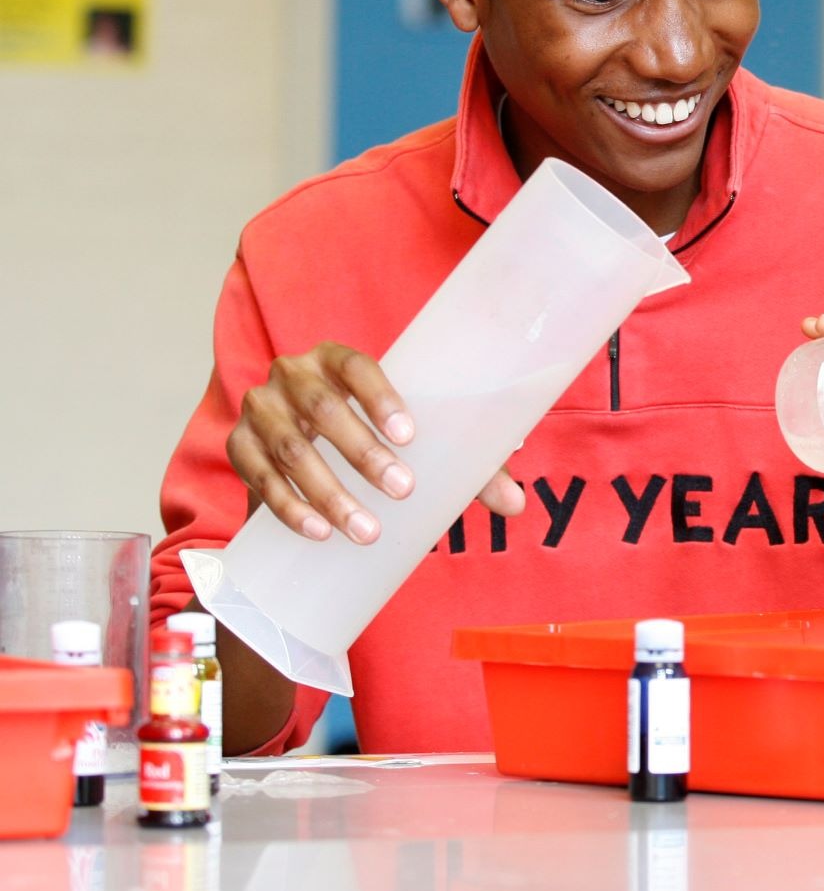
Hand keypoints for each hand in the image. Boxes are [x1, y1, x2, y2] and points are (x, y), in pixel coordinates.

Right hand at [227, 341, 526, 542]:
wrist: (305, 452)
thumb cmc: (375, 436)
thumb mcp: (416, 443)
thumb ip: (465, 467)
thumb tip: (516, 504)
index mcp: (336, 358)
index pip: (356, 365)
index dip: (380, 396)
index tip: (409, 434)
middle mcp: (292, 374)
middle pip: (322, 409)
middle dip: (362, 453)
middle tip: (401, 491)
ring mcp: (261, 410)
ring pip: (292, 449)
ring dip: (329, 492)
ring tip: (364, 529)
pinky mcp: (239, 447)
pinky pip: (260, 478)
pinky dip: (290, 507)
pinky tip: (318, 532)